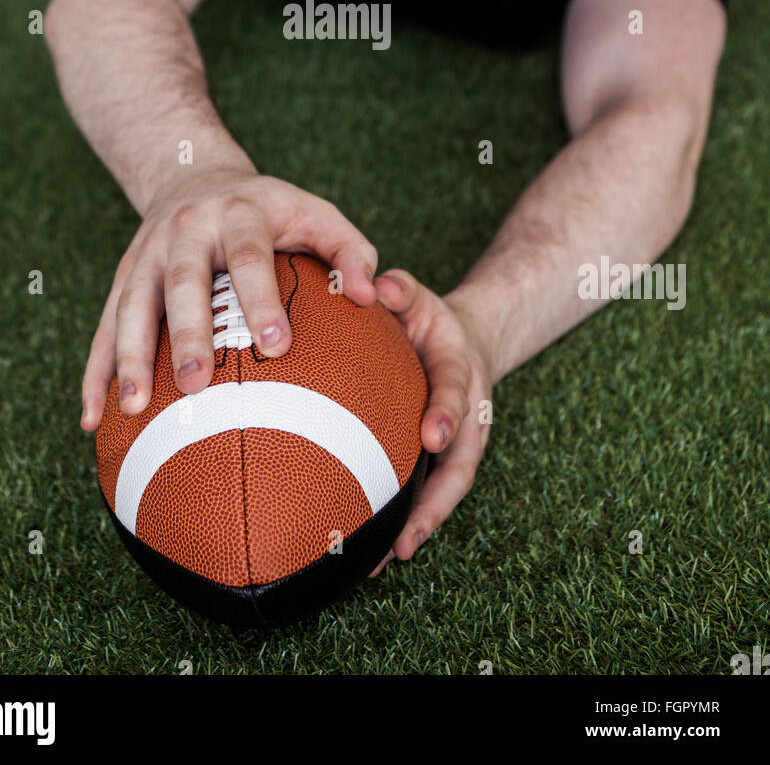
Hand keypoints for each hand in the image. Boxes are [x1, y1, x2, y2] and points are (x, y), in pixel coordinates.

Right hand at [80, 166, 377, 429]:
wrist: (192, 171)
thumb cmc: (269, 209)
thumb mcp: (314, 211)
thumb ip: (350, 249)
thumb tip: (368, 297)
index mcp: (240, 213)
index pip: (250, 258)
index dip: (262, 301)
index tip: (277, 348)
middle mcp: (187, 230)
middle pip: (182, 282)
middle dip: (187, 333)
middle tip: (196, 385)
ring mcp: (147, 253)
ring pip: (132, 305)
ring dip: (129, 357)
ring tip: (132, 408)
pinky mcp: (123, 276)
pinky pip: (104, 327)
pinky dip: (96, 372)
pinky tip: (93, 418)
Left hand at [366, 270, 492, 574]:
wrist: (461, 341)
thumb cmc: (427, 319)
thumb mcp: (418, 295)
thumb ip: (401, 289)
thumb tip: (379, 286)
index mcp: (462, 371)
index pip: (458, 392)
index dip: (448, 413)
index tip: (433, 435)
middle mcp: (468, 416)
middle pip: (458, 466)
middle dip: (435, 503)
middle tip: (407, 535)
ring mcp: (458, 444)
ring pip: (444, 492)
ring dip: (419, 527)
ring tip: (383, 561)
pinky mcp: (441, 461)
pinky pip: (427, 495)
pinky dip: (408, 524)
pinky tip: (377, 555)